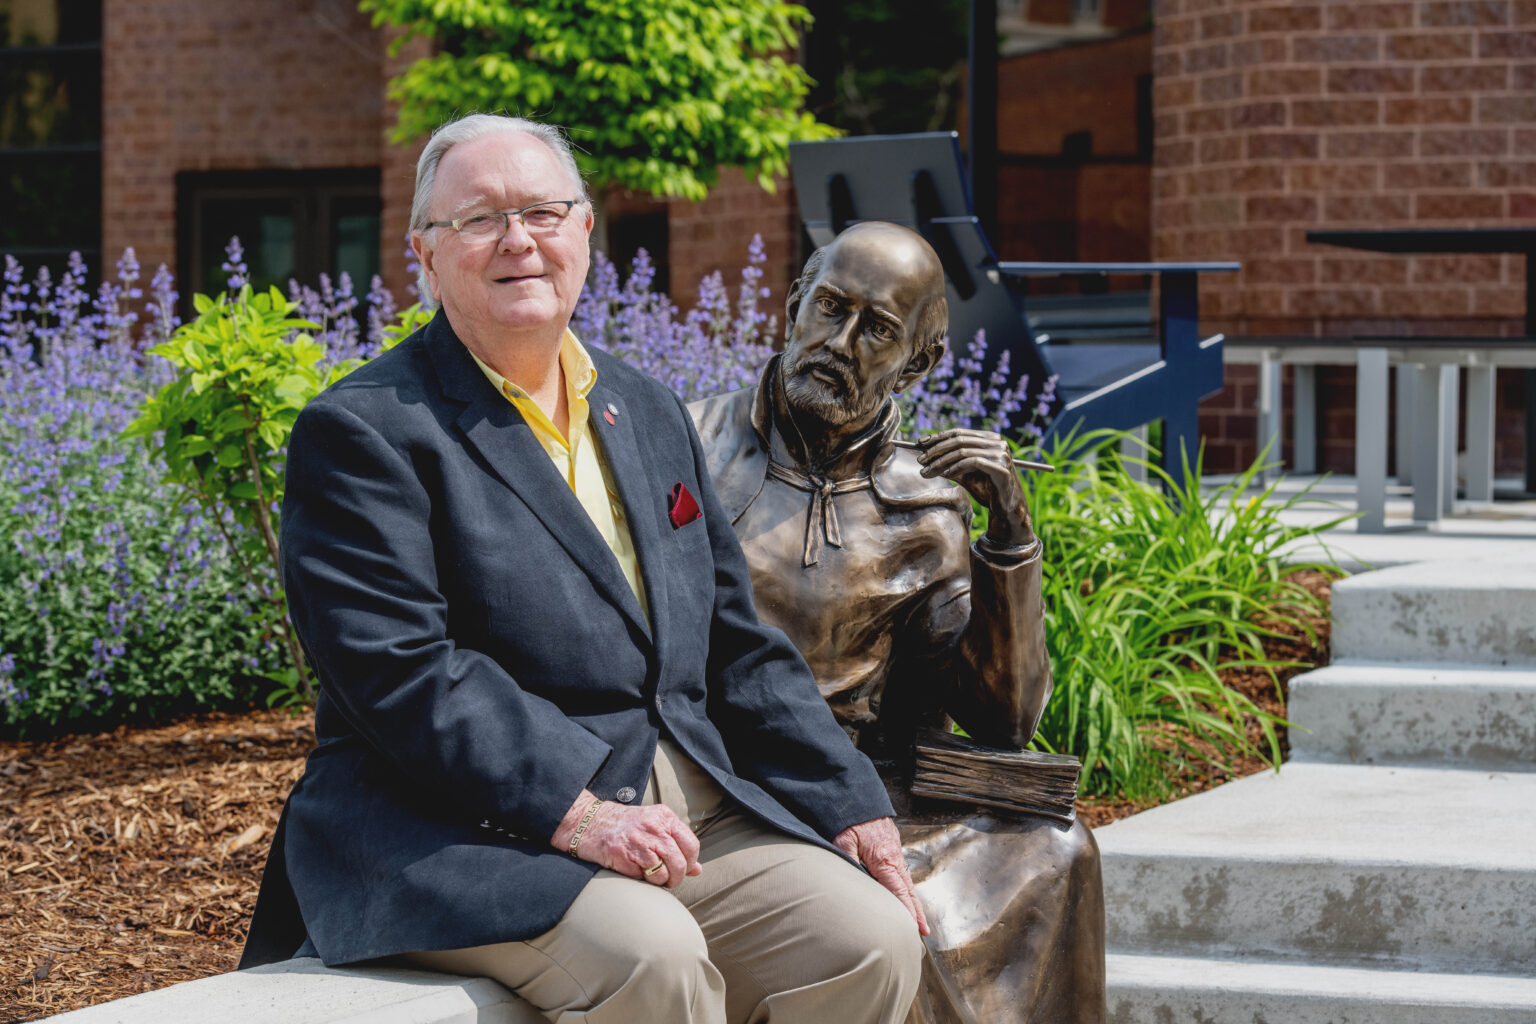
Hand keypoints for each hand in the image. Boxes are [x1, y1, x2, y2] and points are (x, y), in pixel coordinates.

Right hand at [551, 790, 701, 888]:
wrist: (589, 822)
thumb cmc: (624, 826)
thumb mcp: (653, 826)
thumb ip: (676, 844)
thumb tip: (697, 870)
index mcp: (664, 817)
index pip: (692, 845)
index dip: (690, 863)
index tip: (682, 868)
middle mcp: (654, 827)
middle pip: (680, 862)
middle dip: (677, 878)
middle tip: (669, 881)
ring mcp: (639, 841)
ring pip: (664, 873)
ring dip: (660, 882)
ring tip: (651, 876)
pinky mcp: (624, 855)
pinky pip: (644, 878)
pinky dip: (643, 880)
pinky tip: (634, 871)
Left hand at [833, 817, 929, 935]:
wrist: (857, 796)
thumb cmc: (848, 819)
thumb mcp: (842, 841)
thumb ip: (849, 864)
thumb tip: (853, 884)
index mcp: (884, 859)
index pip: (899, 892)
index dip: (907, 911)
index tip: (914, 928)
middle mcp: (894, 857)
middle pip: (909, 890)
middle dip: (916, 911)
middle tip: (923, 932)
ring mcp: (895, 850)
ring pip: (907, 881)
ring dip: (913, 900)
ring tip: (917, 919)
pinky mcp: (892, 845)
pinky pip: (902, 870)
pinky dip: (906, 886)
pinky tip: (904, 894)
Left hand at [913, 428, 1033, 548]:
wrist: (1005, 508)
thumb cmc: (986, 489)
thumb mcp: (964, 473)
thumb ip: (949, 462)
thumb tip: (926, 455)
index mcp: (990, 439)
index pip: (959, 432)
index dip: (938, 437)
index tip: (920, 444)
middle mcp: (997, 442)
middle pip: (959, 440)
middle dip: (936, 450)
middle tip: (920, 460)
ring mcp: (1001, 454)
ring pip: (963, 451)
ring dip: (941, 461)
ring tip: (927, 471)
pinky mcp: (1001, 467)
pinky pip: (972, 462)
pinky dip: (956, 467)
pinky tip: (945, 474)